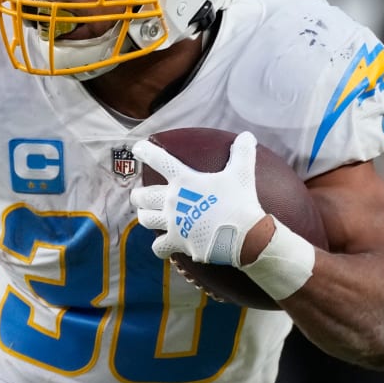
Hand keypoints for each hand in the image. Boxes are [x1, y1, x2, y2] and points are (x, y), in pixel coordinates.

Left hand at [129, 131, 266, 265]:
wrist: (244, 235)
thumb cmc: (241, 201)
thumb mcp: (242, 173)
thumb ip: (242, 153)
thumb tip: (247, 135)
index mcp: (184, 180)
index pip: (159, 160)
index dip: (146, 152)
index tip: (137, 148)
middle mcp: (173, 200)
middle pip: (142, 196)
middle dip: (138, 195)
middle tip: (139, 195)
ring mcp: (173, 222)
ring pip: (145, 219)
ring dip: (145, 216)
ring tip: (147, 215)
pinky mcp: (177, 242)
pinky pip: (158, 247)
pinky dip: (159, 247)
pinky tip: (162, 246)